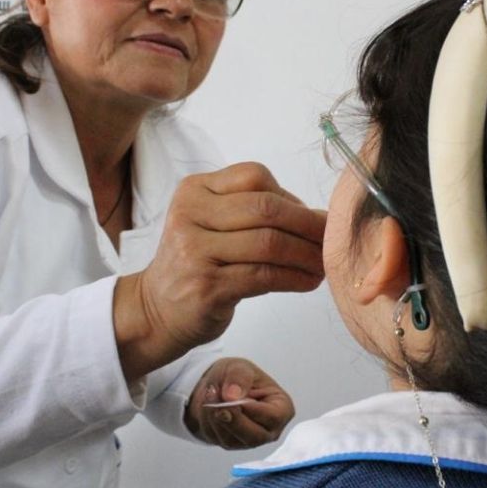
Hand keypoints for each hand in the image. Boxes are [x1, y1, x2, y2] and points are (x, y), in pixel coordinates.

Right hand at [114, 162, 325, 381]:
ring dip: (307, 255)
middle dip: (308, 225)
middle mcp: (189, 215)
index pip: (254, 177)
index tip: (311, 218)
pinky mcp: (206, 288)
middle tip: (331, 239)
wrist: (155, 310)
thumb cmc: (196, 264)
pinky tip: (308, 281)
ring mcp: (195, 252)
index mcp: (194, 190)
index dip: (291, 197)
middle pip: (266, 209)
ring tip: (323, 264)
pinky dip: (295, 278)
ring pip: (269, 244)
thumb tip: (317, 215)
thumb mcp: (211, 223)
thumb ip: (253, 211)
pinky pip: (264, 276)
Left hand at [185, 358, 294, 448]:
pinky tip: (208, 404)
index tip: (233, 398)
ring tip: (211, 393)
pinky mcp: (230, 444)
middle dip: (232, 419)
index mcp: (282, 409)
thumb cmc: (238, 376)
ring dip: (214, 417)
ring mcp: (249, 440)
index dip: (253, 410)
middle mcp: (268, 430)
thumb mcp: (241, 367)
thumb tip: (232, 396)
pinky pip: (216, 438)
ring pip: (231, 440)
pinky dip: (207, 420)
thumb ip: (239, 377)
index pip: (273, 417)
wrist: (219, 384)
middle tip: (217, 402)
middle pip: (254, 437)